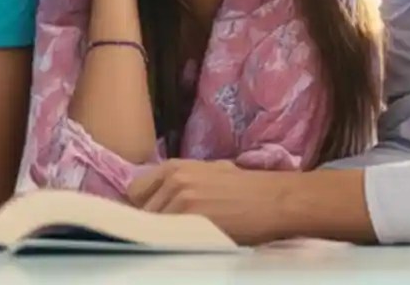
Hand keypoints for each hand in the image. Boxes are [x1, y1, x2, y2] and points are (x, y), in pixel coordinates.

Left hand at [126, 159, 283, 244]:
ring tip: (185, 236)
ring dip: (164, 235)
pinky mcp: (192, 220)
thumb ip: (178, 181)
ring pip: (153, 227)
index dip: (144, 207)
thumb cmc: (245, 188)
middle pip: (142, 211)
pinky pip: (168, 237)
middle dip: (154, 222)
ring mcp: (181, 200)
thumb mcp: (206, 172)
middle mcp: (173, 180)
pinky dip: (173, 243)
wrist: (274, 200)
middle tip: (173, 230)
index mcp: (174, 167)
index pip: (135, 191)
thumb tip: (158, 198)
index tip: (155, 217)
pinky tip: (189, 242)